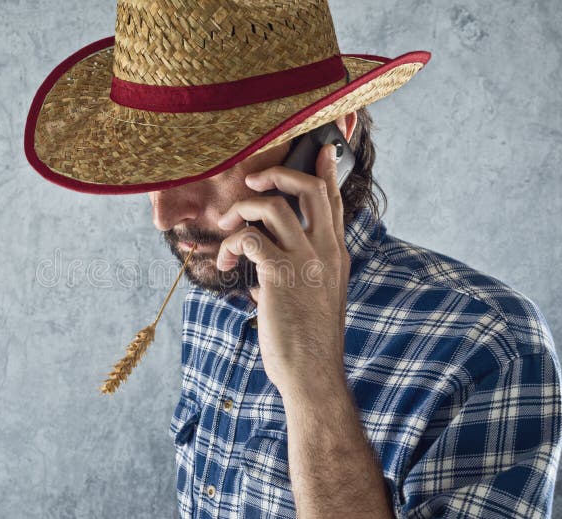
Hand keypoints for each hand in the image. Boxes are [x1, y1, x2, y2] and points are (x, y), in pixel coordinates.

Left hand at [216, 143, 349, 396]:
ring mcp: (306, 262)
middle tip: (252, 181)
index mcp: (335, 255)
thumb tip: (259, 280)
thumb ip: (292, 281)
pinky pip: (249, 238)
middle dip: (278, 174)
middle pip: (309, 189)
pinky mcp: (280, 275)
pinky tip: (226, 262)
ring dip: (241, 210)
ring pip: (272, 206)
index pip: (333, 201)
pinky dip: (231, 244)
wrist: (313, 376)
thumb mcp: (310, 303)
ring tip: (227, 230)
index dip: (325, 171)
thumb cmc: (307, 344)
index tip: (321, 148)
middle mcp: (326, 252)